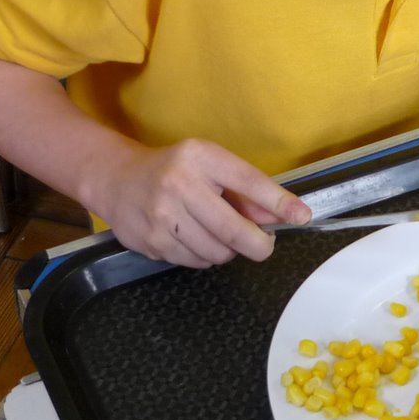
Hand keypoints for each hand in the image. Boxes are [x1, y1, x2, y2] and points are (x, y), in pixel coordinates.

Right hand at [82, 137, 310, 267]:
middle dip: (257, 245)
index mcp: (200, 157)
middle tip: (263, 246)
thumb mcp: (210, 166)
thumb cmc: (174, 170)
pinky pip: (195, 261)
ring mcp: (162, 215)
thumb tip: (283, 217)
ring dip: (226, 250)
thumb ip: (245, 191)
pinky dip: (203, 256)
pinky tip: (193, 238)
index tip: (301, 216)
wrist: (116, 179)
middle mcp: (179, 184)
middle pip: (234, 230)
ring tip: (217, 234)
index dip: (278, 202)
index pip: (248, 182)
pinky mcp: (151, 241)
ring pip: (216, 251)